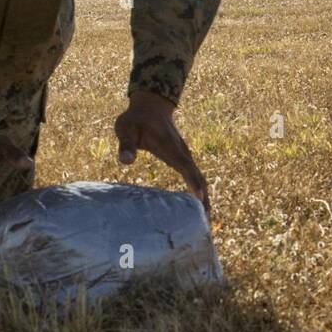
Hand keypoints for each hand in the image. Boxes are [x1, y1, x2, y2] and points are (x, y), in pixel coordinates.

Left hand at [114, 90, 209, 215]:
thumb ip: (126, 145)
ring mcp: (185, 156)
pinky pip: (195, 177)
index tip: (201, 200)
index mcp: (170, 148)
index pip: (185, 166)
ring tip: (205, 223)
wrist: (152, 105)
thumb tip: (125, 162)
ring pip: (200, 179)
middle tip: (205, 226)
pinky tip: (197, 207)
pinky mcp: (184, 159)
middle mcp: (182, 153)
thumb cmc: (136, 119)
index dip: (193, 183)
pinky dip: (200, 192)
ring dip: (204, 199)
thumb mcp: (126, 129)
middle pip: (199, 178)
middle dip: (204, 200)